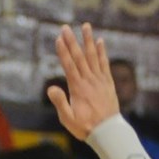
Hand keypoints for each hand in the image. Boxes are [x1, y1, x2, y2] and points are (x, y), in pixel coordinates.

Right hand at [47, 23, 120, 142]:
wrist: (108, 132)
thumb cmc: (85, 127)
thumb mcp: (68, 119)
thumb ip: (60, 102)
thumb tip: (50, 88)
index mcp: (77, 88)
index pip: (69, 65)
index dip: (63, 51)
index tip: (58, 38)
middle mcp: (89, 80)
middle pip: (79, 57)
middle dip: (71, 41)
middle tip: (65, 27)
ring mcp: (100, 80)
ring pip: (93, 56)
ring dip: (88, 40)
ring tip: (85, 26)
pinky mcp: (108, 83)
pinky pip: (104, 64)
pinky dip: (102, 52)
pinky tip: (100, 41)